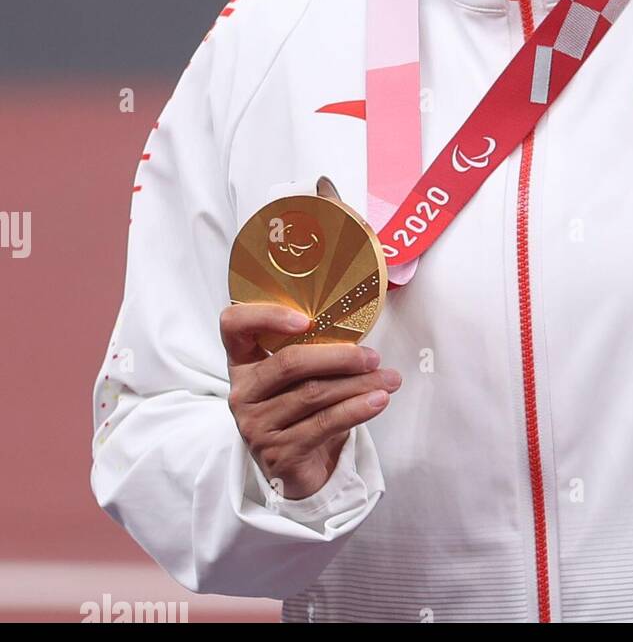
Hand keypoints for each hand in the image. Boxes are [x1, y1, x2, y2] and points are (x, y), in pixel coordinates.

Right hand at [220, 175, 400, 500]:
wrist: (305, 459)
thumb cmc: (310, 385)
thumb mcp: (313, 339)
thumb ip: (320, 274)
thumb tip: (324, 183)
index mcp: (244, 355)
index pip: (232, 324)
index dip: (262, 316)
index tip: (303, 318)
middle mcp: (242, 389)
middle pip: (288, 367)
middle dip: (337, 357)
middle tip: (373, 352)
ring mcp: (257, 426)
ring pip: (312, 399)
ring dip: (358, 385)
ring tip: (390, 377)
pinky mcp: (278, 458)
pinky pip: (322, 429)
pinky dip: (357, 412)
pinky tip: (380, 400)